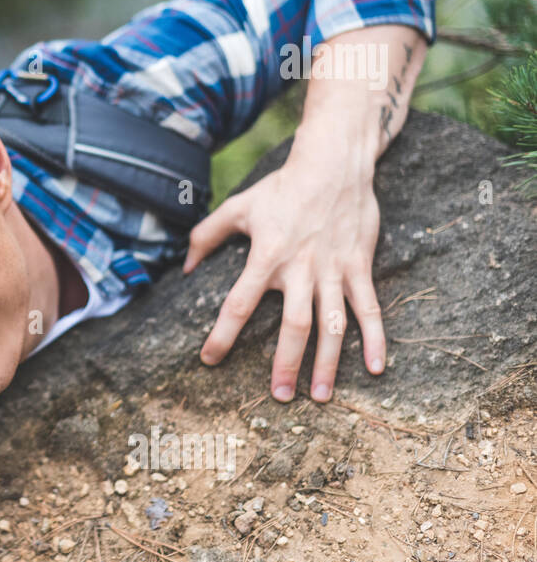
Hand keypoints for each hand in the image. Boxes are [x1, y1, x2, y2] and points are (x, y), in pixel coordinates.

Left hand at [182, 142, 385, 401]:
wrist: (333, 164)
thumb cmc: (281, 189)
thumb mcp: (237, 207)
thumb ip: (206, 235)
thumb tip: (184, 267)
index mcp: (265, 256)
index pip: (239, 303)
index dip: (222, 334)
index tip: (209, 361)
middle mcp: (300, 268)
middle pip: (293, 325)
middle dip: (286, 363)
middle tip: (279, 397)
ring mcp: (334, 270)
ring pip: (332, 325)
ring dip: (328, 363)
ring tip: (321, 396)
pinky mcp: (360, 267)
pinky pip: (370, 308)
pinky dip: (375, 339)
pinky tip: (376, 369)